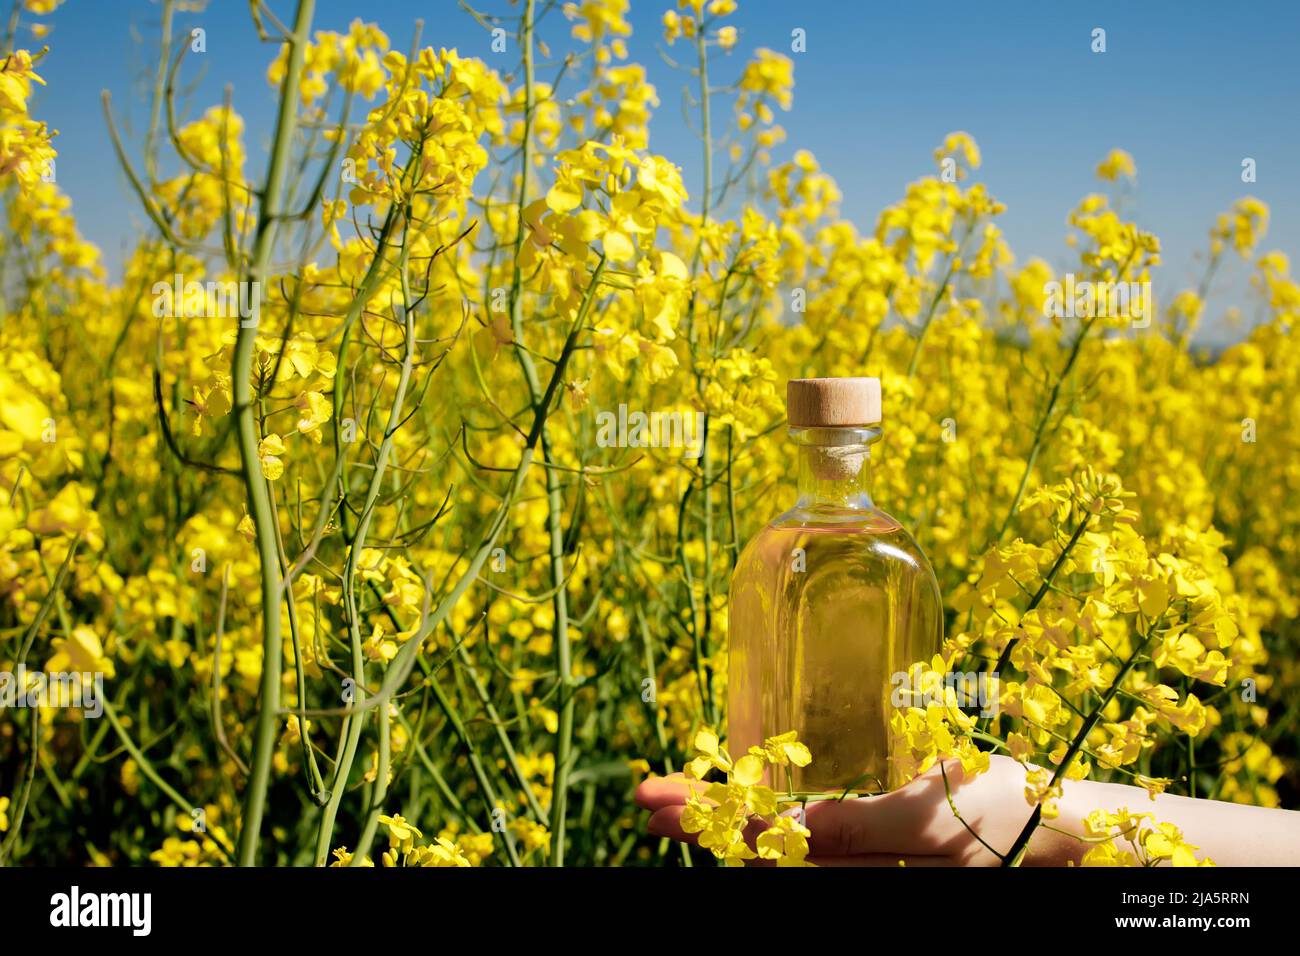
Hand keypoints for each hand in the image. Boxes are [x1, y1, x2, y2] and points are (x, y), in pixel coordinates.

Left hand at [636, 754, 1056, 865]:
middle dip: (700, 823)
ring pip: (781, 851)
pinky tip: (744, 821)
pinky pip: (816, 850)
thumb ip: (865, 828)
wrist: (1065, 835)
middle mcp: (857, 869)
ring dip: (725, 825)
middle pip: (760, 850)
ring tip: (676, 806)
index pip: (768, 841)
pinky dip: (769, 835)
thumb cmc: (1010, 813)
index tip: (659, 800)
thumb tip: (794, 831)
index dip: (709, 819)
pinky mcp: (883, 851)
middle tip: (648, 800)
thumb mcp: (936, 817)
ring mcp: (867, 863)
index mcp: (865, 860)